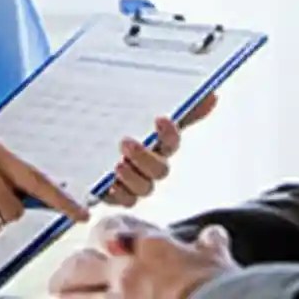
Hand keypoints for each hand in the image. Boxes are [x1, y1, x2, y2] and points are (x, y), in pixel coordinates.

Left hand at [49, 214, 238, 298]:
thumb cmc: (218, 286)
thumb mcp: (216, 259)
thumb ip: (209, 245)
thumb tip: (213, 236)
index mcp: (147, 248)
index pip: (107, 231)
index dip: (101, 240)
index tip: (103, 250)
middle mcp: (125, 273)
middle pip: (75, 267)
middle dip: (66, 276)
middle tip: (63, 283)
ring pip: (69, 296)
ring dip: (67, 297)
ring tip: (65, 298)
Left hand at [104, 93, 217, 207]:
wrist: (85, 136)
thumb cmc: (120, 124)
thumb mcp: (140, 108)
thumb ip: (176, 107)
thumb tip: (213, 96)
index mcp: (159, 145)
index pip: (173, 141)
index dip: (170, 132)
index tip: (159, 118)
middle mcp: (149, 167)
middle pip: (159, 171)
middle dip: (145, 157)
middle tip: (126, 142)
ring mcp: (132, 183)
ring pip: (142, 189)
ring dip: (132, 178)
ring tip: (117, 165)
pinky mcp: (112, 194)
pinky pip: (119, 202)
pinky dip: (114, 195)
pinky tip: (106, 185)